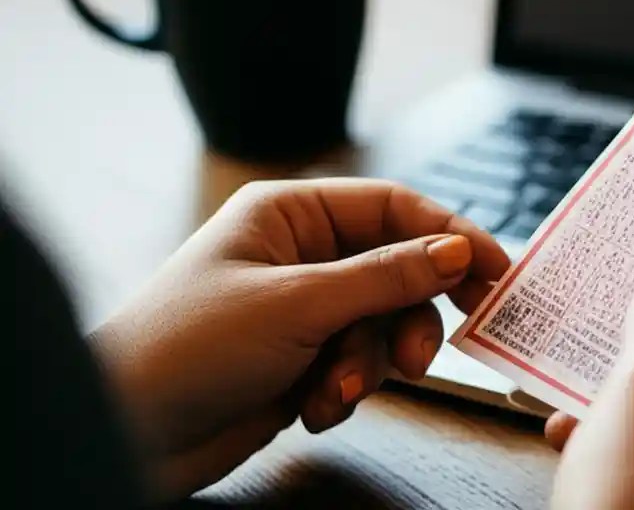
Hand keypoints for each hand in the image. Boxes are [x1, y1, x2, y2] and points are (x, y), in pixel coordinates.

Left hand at [89, 179, 508, 500]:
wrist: (127, 433)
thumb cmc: (188, 347)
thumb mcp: (298, 305)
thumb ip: (387, 277)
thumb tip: (458, 250)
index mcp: (289, 215)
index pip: (392, 208)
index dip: (449, 235)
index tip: (498, 270)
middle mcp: (299, 256)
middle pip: (396, 271)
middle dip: (410, 317)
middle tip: (430, 353)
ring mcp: (300, 311)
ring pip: (381, 326)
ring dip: (371, 364)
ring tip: (344, 390)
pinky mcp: (299, 361)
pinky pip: (357, 365)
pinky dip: (347, 390)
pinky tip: (314, 407)